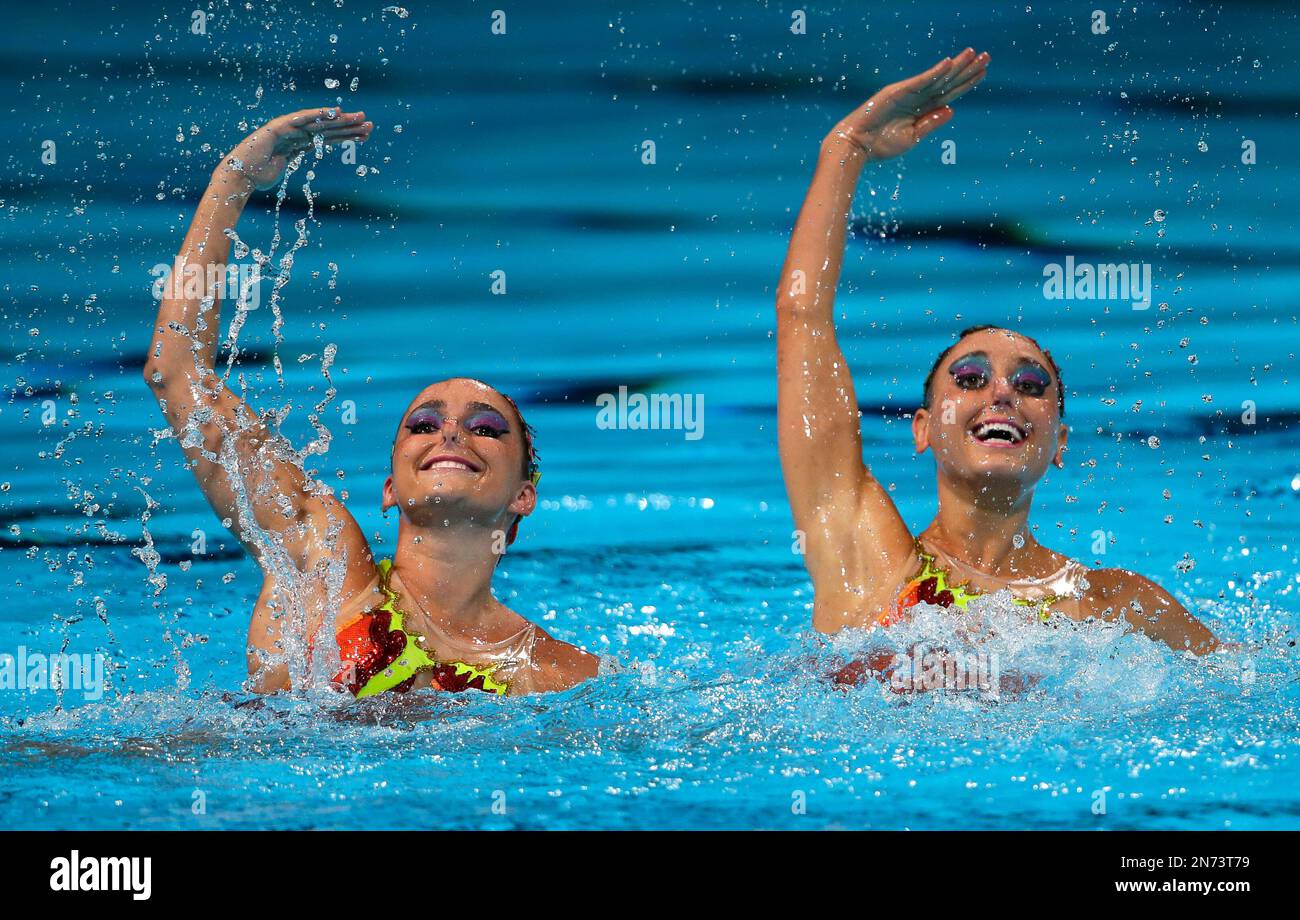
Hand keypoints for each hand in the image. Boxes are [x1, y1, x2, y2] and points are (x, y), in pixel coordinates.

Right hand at [217, 107, 372, 190]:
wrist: (240, 175)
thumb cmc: (258, 176)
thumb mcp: (283, 169)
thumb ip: (292, 161)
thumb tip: (291, 164)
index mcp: (299, 143)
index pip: (328, 138)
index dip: (346, 136)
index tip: (364, 136)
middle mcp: (295, 133)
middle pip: (328, 129)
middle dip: (349, 126)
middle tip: (369, 124)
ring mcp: (287, 129)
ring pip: (319, 123)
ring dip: (340, 120)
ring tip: (360, 118)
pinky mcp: (279, 128)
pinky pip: (302, 119)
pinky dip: (317, 114)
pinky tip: (334, 111)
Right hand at [826, 49, 988, 160]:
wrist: (857, 146)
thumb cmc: (881, 145)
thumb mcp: (912, 137)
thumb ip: (931, 123)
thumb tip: (951, 109)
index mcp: (922, 109)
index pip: (949, 93)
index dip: (967, 83)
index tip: (983, 72)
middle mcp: (918, 97)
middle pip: (948, 81)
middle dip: (967, 69)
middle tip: (987, 56)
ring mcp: (908, 92)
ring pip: (938, 78)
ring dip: (956, 66)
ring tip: (974, 54)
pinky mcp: (898, 91)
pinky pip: (921, 81)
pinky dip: (935, 72)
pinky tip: (949, 63)